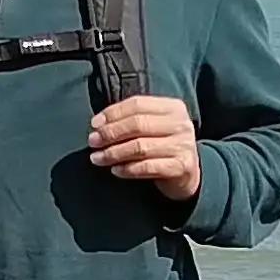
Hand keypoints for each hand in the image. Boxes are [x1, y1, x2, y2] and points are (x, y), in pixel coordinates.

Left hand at [86, 95, 201, 202]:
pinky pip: (147, 167)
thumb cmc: (162, 146)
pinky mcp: (181, 167)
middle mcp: (181, 124)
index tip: (94, 124)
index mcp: (173, 107)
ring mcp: (183, 145)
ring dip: (114, 153)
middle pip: (138, 124)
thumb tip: (98, 124)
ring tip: (97, 158)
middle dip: (110, 133)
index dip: (113, 113)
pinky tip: (115, 170)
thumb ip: (132, 119)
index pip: (138, 104)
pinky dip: (128, 169)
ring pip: (140, 147)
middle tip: (93, 142)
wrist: (187, 174)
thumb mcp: (153, 127)